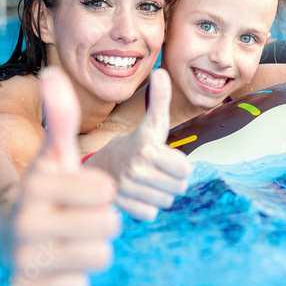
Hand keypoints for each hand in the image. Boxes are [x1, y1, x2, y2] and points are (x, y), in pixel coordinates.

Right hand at [0, 68, 120, 285]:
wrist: (11, 234)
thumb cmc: (46, 189)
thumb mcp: (55, 155)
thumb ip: (62, 117)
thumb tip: (53, 73)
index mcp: (35, 186)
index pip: (106, 192)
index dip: (101, 191)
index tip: (80, 191)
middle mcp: (23, 224)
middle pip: (108, 226)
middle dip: (99, 221)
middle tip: (76, 217)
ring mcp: (22, 259)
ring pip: (100, 257)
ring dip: (91, 249)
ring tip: (69, 239)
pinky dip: (74, 277)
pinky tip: (57, 264)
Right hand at [86, 69, 191, 220]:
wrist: (99, 164)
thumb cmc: (135, 143)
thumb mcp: (150, 123)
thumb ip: (159, 100)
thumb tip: (161, 72)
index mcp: (146, 148)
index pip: (186, 169)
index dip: (179, 164)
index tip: (164, 157)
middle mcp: (135, 169)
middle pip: (178, 188)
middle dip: (171, 181)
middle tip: (155, 171)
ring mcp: (126, 189)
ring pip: (165, 202)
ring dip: (159, 194)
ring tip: (145, 181)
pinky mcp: (120, 206)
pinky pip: (150, 214)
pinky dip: (146, 206)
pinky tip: (136, 194)